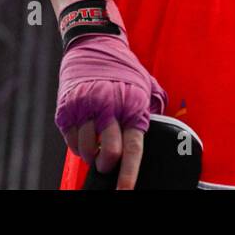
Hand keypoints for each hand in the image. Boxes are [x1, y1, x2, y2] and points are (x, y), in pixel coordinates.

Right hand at [55, 0, 167, 189]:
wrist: (92, 43)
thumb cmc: (123, 68)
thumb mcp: (145, 84)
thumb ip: (152, 108)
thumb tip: (168, 128)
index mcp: (132, 105)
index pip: (131, 148)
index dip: (128, 174)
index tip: (125, 191)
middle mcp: (108, 107)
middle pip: (108, 152)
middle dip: (109, 166)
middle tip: (108, 164)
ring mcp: (85, 108)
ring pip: (85, 149)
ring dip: (91, 155)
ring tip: (96, 145)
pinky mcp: (65, 108)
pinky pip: (69, 140)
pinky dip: (77, 144)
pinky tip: (84, 132)